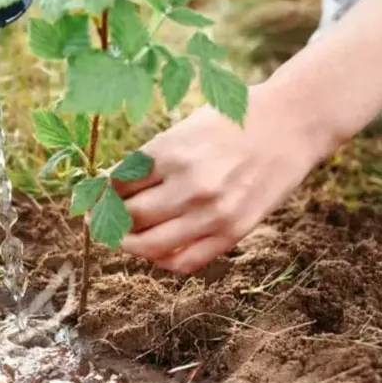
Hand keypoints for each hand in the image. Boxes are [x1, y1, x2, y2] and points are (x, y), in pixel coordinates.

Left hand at [111, 81, 330, 272]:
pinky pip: (185, 261)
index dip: (97, 195)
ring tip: (122, 238)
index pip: (115, 185)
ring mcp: (212, 212)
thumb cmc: (233, 121)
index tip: (90, 198)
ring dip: (128, 244)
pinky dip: (163, 261)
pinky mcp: (233, 231)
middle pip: (129, 217)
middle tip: (98, 219)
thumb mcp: (184, 128)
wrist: (291, 124)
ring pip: (150, 246)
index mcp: (171, 152)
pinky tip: (156, 250)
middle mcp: (189, 185)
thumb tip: (109, 186)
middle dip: (106, 220)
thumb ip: (150, 159)